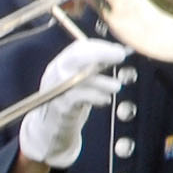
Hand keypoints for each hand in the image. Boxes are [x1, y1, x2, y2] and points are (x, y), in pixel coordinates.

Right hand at [18, 37, 128, 168]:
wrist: (51, 125)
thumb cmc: (71, 99)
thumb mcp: (78, 78)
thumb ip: (94, 65)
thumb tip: (121, 51)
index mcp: (60, 63)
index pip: (79, 48)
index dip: (101, 47)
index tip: (119, 50)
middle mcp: (56, 73)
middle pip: (77, 57)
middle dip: (101, 53)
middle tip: (121, 56)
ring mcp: (57, 89)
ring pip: (81, 79)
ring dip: (103, 81)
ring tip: (116, 86)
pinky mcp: (62, 105)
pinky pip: (82, 98)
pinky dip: (97, 97)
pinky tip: (105, 100)